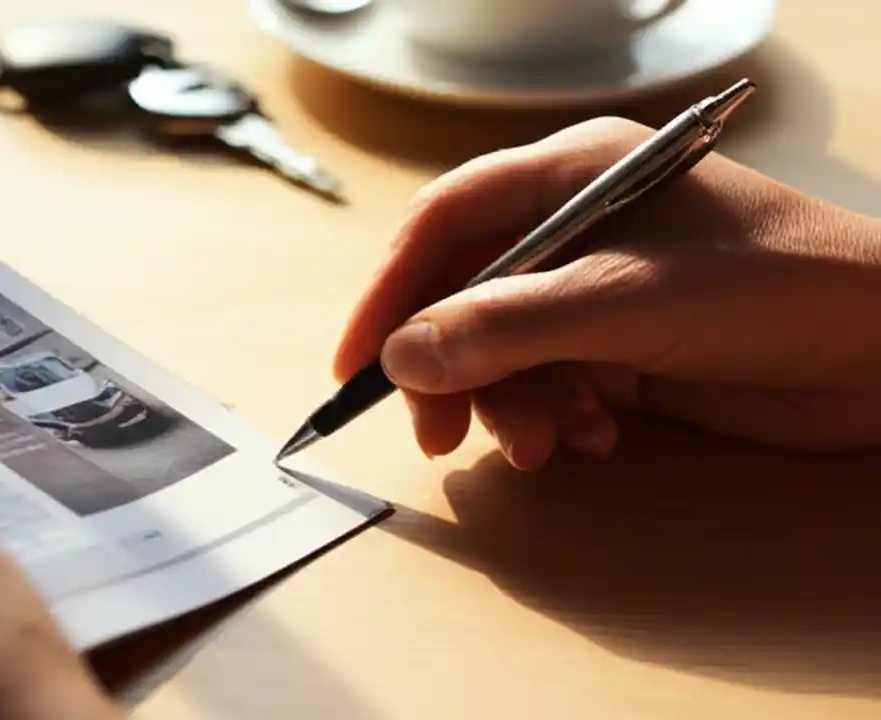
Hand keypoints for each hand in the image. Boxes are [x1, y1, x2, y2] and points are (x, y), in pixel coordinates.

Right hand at [336, 117, 880, 468]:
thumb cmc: (771, 289)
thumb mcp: (624, 302)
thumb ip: (506, 328)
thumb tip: (401, 357)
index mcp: (570, 175)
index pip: (445, 224)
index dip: (390, 291)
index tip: (357, 364)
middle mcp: (575, 228)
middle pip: (466, 297)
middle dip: (451, 369)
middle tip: (438, 436)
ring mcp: (598, 291)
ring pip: (505, 353)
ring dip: (511, 406)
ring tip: (548, 445)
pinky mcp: (624, 349)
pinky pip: (552, 384)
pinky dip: (558, 418)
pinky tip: (595, 439)